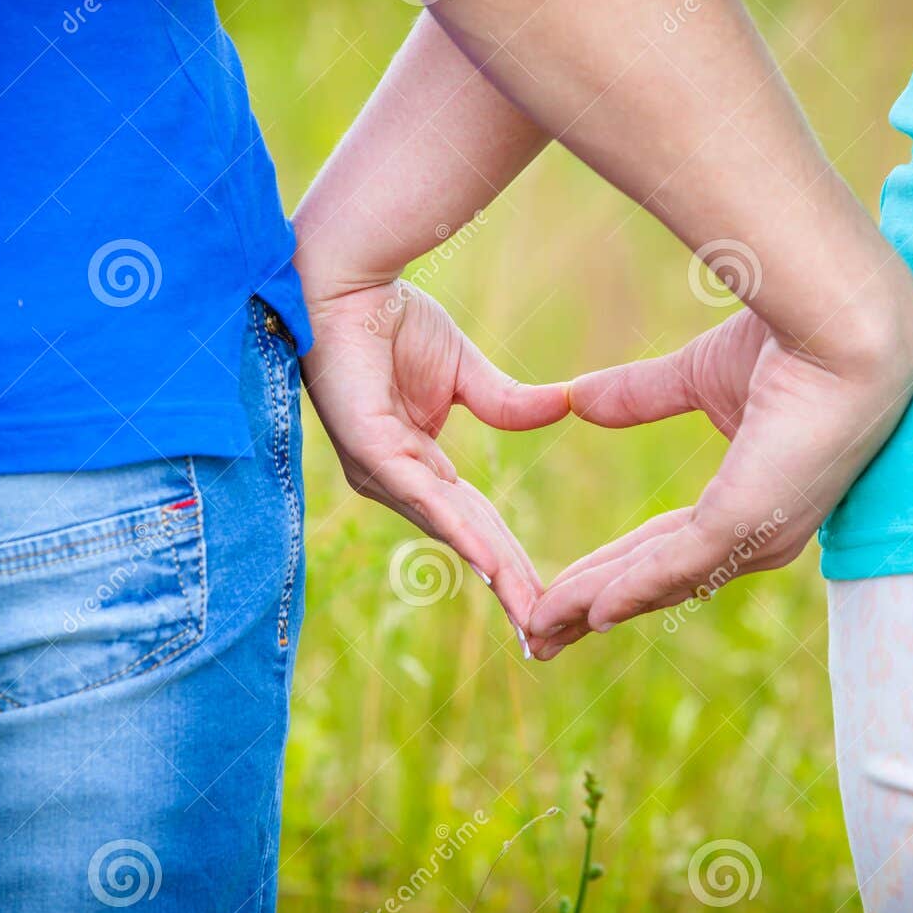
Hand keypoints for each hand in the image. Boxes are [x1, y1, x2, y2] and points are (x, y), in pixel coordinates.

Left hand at [302, 281, 568, 638]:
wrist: (349, 279)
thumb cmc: (393, 319)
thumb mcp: (466, 371)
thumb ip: (506, 403)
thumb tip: (562, 409)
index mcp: (417, 466)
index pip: (474, 522)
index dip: (511, 559)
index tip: (546, 598)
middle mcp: (396, 480)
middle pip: (466, 540)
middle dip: (509, 585)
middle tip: (545, 633)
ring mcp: (382, 471)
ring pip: (450, 531)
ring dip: (495, 572)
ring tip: (532, 612)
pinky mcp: (372, 451)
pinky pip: (427, 498)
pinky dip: (462, 532)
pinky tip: (495, 563)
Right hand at [524, 305, 912, 658]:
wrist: (839, 323)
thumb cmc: (792, 343)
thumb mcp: (696, 378)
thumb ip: (640, 398)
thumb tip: (579, 399)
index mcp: (751, 508)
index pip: (665, 551)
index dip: (609, 573)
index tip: (561, 592)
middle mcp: (757, 536)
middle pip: (657, 583)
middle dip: (592, 608)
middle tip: (539, 633)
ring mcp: (755, 535)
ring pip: (658, 582)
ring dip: (595, 606)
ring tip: (542, 627)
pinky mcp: (747, 521)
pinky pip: (675, 565)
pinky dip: (628, 590)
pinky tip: (589, 612)